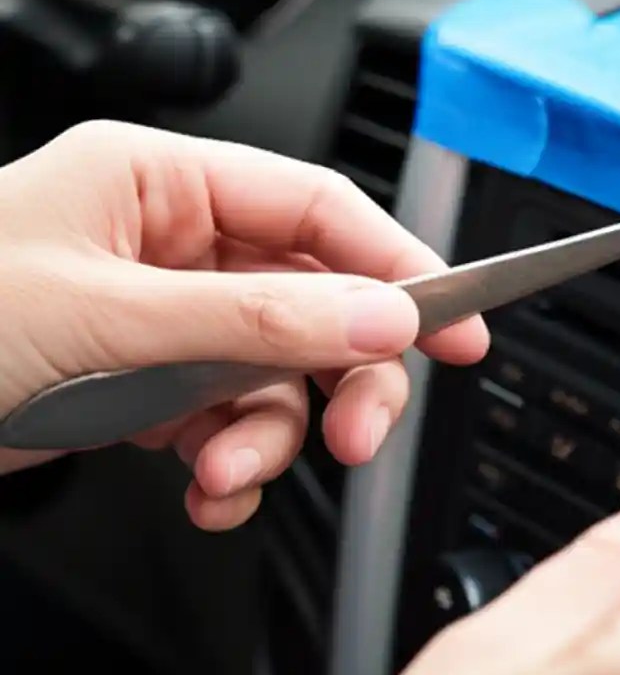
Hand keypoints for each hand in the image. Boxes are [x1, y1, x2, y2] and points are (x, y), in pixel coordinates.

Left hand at [0, 120, 488, 528]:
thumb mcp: (111, 315)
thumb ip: (259, 316)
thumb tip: (380, 316)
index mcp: (162, 183)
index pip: (318, 209)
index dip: (396, 265)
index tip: (453, 324)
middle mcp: (174, 245)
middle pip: (314, 303)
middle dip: (339, 376)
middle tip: (357, 435)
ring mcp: (166, 320)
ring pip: (277, 376)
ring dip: (268, 439)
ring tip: (225, 478)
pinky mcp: (151, 386)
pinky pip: (230, 422)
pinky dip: (231, 467)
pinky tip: (206, 490)